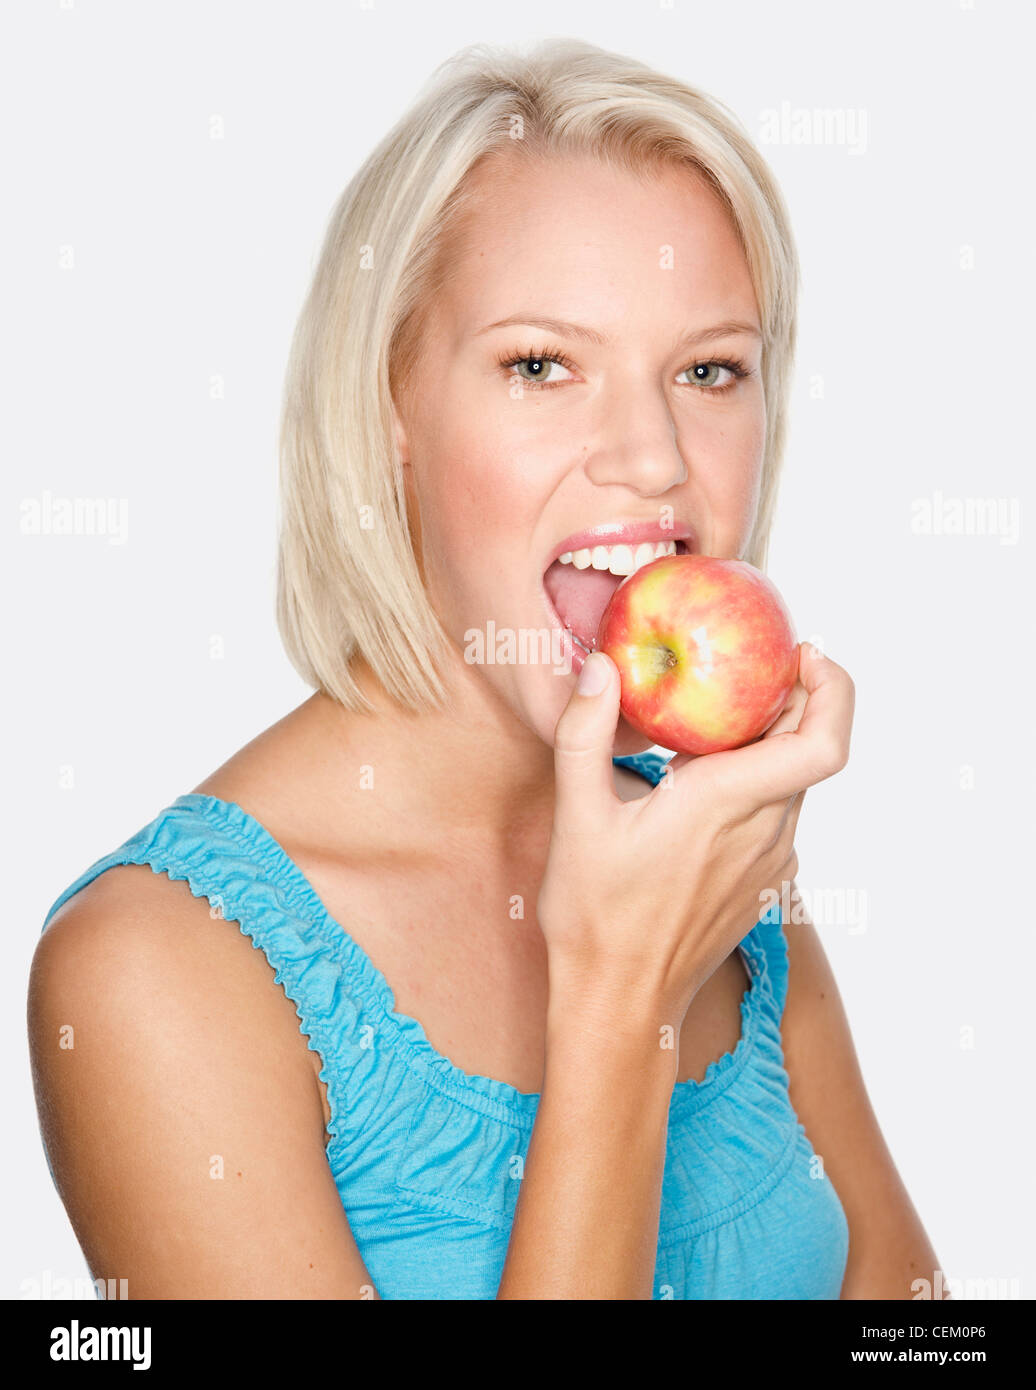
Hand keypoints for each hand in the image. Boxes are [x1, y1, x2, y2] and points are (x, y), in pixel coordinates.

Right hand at [538, 642, 854, 1025]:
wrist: (620, 1003)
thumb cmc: (596, 917)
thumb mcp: (576, 819)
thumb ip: (584, 734)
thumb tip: (602, 668)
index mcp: (727, 804)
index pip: (824, 742)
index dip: (833, 689)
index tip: (801, 654)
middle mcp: (765, 832)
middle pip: (808, 748)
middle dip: (788, 697)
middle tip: (740, 665)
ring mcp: (771, 862)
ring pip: (793, 782)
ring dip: (768, 742)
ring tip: (708, 720)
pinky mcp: (764, 883)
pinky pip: (777, 816)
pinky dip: (756, 784)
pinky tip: (700, 784)